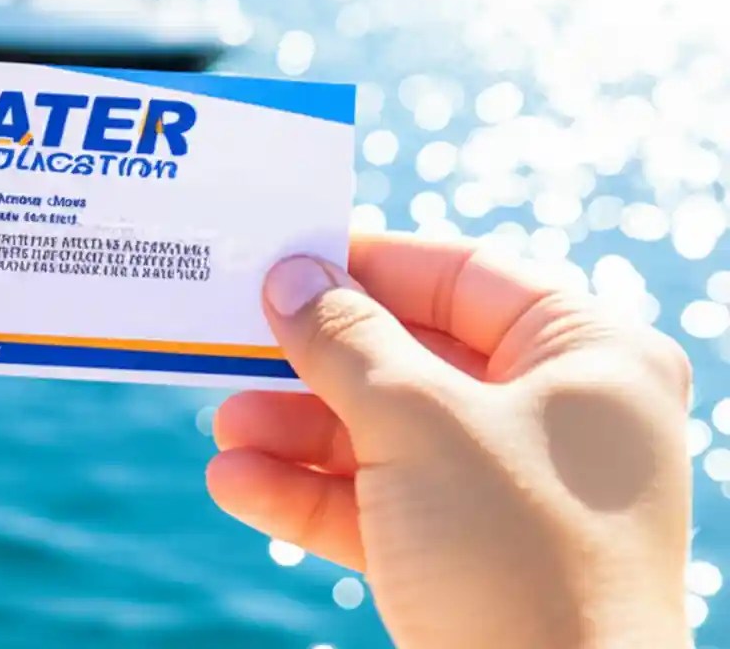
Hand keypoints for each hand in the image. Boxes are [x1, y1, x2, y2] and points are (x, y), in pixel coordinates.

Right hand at [206, 234, 691, 647]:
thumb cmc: (516, 557)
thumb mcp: (421, 426)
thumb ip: (346, 343)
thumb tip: (290, 276)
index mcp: (586, 357)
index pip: (464, 275)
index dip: (369, 263)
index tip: (287, 255)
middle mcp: (553, 415)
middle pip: (410, 357)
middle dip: (315, 363)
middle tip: (236, 343)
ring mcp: (508, 488)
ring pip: (384, 434)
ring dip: (297, 432)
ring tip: (226, 429)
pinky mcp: (466, 553)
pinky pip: (378, 502)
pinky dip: (310, 493)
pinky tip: (239, 486)